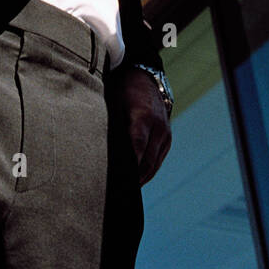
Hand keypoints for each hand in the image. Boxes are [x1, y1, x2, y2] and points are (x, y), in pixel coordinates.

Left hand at [117, 66, 171, 184]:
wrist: (146, 77)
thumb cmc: (122, 90)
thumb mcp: (114, 103)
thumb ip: (111, 125)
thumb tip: (101, 151)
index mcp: (142, 116)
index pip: (136, 147)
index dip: (128, 167)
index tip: (117, 181)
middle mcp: (158, 126)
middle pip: (147, 161)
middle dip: (134, 178)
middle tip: (119, 192)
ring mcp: (165, 132)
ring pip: (154, 164)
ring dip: (142, 178)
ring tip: (126, 190)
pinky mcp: (168, 138)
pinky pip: (159, 160)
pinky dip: (149, 170)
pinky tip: (137, 179)